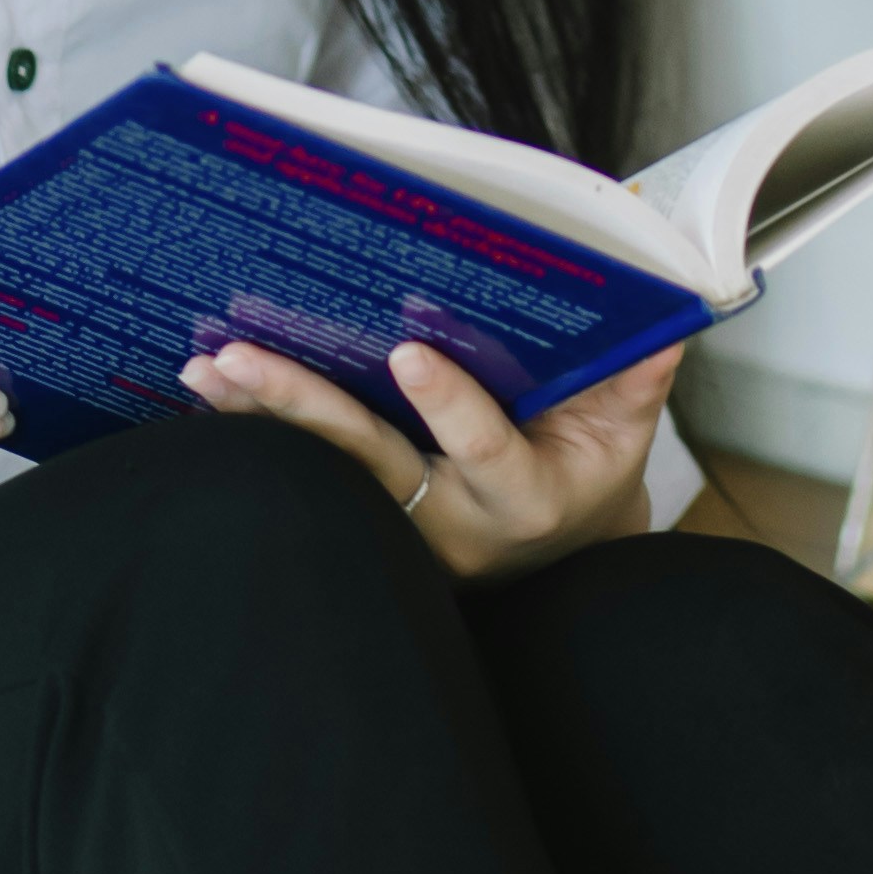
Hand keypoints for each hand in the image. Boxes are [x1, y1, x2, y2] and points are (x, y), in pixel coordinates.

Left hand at [176, 325, 687, 578]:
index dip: (452, 406)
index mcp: (522, 498)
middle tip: (239, 358)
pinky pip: (302, 478)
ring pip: (320, 474)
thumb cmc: (582, 478)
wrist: (549, 557)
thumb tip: (668, 316)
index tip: (411, 352)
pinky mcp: (359, 523)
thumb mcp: (623, 439)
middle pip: (367, 467)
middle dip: (301, 408)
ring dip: (257, 421)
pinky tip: (207, 394)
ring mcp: (397, 530)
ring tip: (204, 367)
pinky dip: (253, 435)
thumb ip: (636, 382)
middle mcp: (449, 523)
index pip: (485, 451)